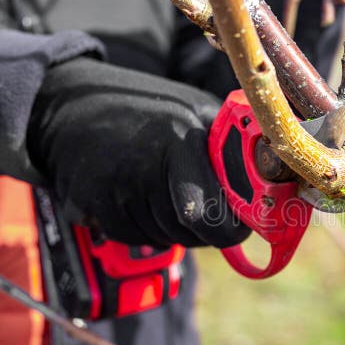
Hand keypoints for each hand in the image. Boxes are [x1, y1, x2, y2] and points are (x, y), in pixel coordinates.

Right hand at [28, 57, 250, 247]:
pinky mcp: (90, 208)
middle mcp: (143, 169)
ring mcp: (113, 192)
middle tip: (209, 210)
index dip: (232, 226)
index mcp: (177, 141)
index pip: (211, 215)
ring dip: (176, 228)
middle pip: (190, 233)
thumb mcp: (194, 111)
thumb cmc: (147, 110)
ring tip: (167, 190)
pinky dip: (146, 227)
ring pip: (165, 239)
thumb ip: (230, 145)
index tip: (241, 222)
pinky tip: (140, 196)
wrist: (69, 105)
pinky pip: (136, 238)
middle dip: (208, 230)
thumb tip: (275, 180)